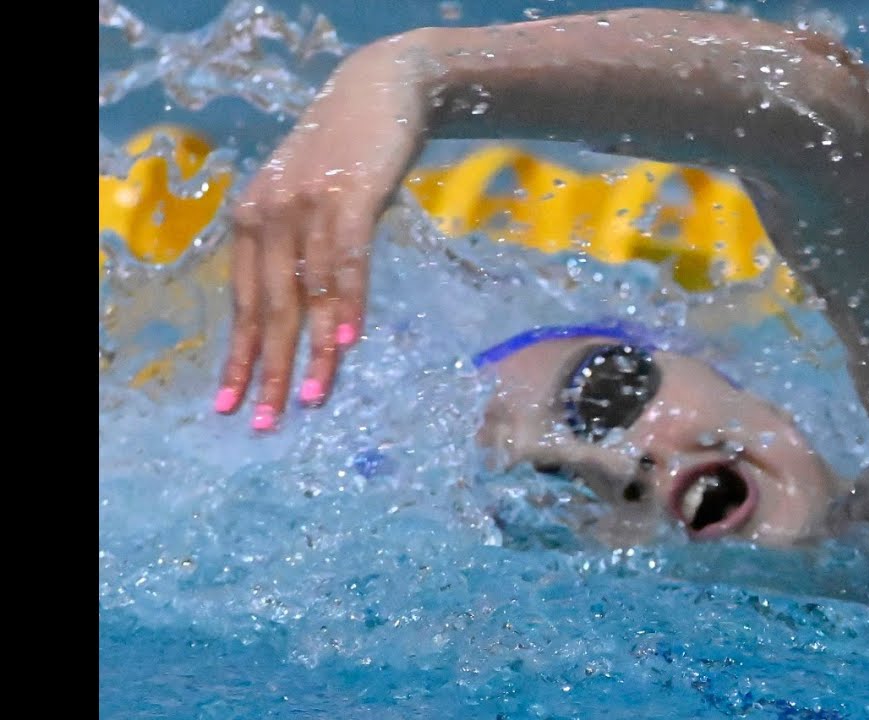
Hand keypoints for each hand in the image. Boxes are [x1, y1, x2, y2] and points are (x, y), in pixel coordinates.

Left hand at [214, 39, 428, 429]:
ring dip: (313, 350)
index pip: (245, 302)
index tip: (232, 404)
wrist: (383, 88)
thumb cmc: (347, 152)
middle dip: (270, 370)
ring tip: (314, 399)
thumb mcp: (309, 201)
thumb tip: (307, 314)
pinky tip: (347, 341)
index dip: (241, 356)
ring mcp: (308, 204)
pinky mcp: (349, 194)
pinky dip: (347, 303)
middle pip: (271, 307)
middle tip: (268, 421)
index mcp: (252, 220)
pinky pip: (347, 261)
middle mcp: (269, 213)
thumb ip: (300, 249)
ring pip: (310, 292)